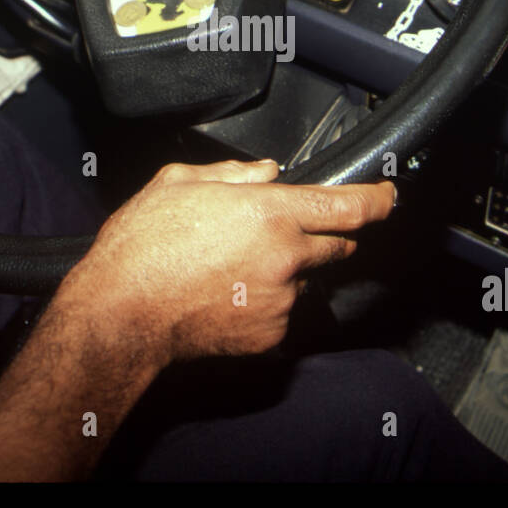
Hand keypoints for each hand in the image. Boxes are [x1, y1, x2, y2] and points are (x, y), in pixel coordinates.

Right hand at [59, 160, 395, 362]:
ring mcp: (281, 300)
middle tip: (273, 235)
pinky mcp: (269, 335)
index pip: (350, 206)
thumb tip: (266, 172)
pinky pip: (280, 313)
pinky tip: (223, 295)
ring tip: (227, 269)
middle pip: (334, 245)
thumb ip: (234, 173)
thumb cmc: (141, 249)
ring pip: (302, 280)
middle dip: (320, 236)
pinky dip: (263, 304)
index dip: (378, 200)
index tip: (387, 197)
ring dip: (283, 273)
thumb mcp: (179, 184)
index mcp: (270, 213)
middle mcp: (285, 257)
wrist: (119, 315)